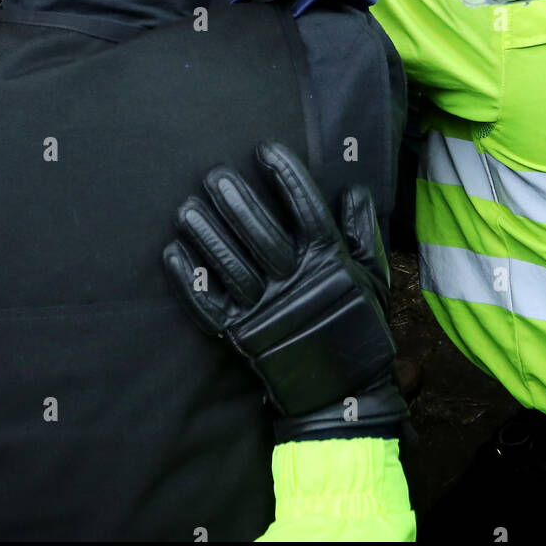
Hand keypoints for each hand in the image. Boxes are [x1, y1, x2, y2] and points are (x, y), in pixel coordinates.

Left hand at [163, 141, 405, 441]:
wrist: (344, 395)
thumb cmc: (359, 326)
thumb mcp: (374, 278)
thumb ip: (362, 232)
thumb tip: (354, 190)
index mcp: (329, 264)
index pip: (307, 209)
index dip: (287, 177)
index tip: (265, 149)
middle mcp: (296, 283)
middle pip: (262, 233)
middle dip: (237, 200)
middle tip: (214, 173)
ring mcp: (267, 311)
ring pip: (231, 266)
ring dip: (207, 234)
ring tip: (186, 207)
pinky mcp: (243, 337)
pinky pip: (209, 307)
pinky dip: (188, 280)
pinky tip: (172, 253)